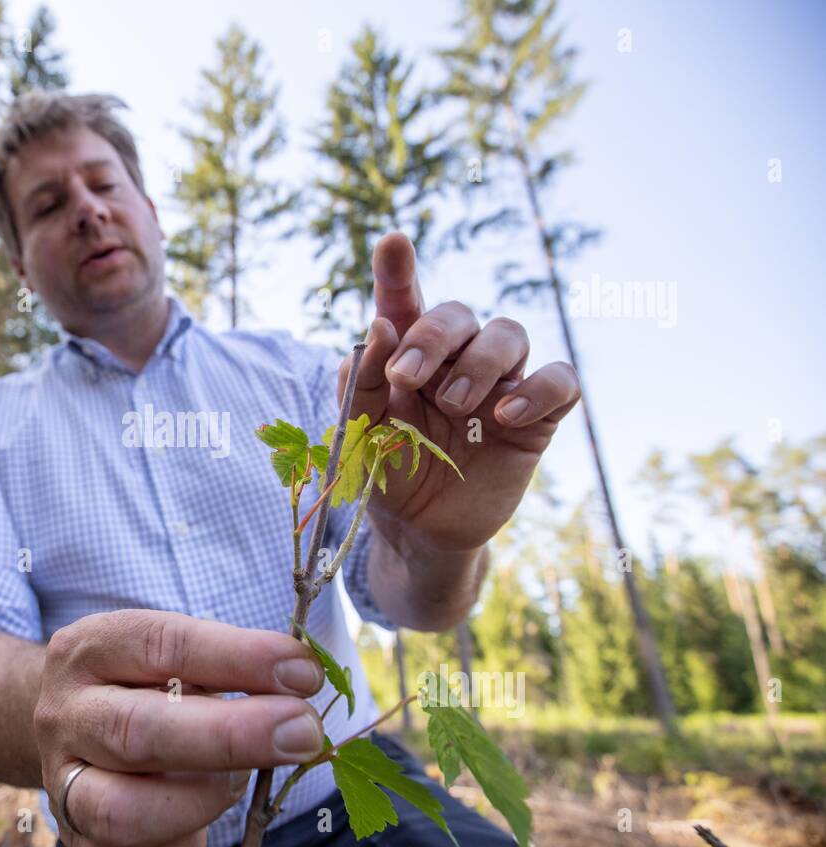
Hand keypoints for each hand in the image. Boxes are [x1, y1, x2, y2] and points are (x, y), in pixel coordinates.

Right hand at [34, 609, 326, 846]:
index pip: (162, 646)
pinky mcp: (80, 841)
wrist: (73, 730)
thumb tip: (301, 683)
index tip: (302, 672)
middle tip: (302, 730)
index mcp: (90, 650)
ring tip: (244, 779)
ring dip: (204, 797)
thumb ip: (229, 666)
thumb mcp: (175, 658)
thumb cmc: (147, 687)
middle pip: (139, 731)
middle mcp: (66, 715)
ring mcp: (62, 783)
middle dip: (231, 735)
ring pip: (123, 810)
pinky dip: (185, 840)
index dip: (239, 658)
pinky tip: (210, 810)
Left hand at [337, 233, 582, 553]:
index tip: (392, 241)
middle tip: (404, 380)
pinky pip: (559, 380)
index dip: (398, 270)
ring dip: (479, 363)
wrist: (420, 531)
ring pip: (509, 334)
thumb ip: (359, 383)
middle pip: (458, 314)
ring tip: (453, 405)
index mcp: (408, 354)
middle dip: (431, 339)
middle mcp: (456, 358)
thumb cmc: (388, 472)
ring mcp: (501, 383)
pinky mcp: (537, 416)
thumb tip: (377, 328)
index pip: (404, 302)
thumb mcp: (359, 433)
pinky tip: (504, 417)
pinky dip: (537, 390)